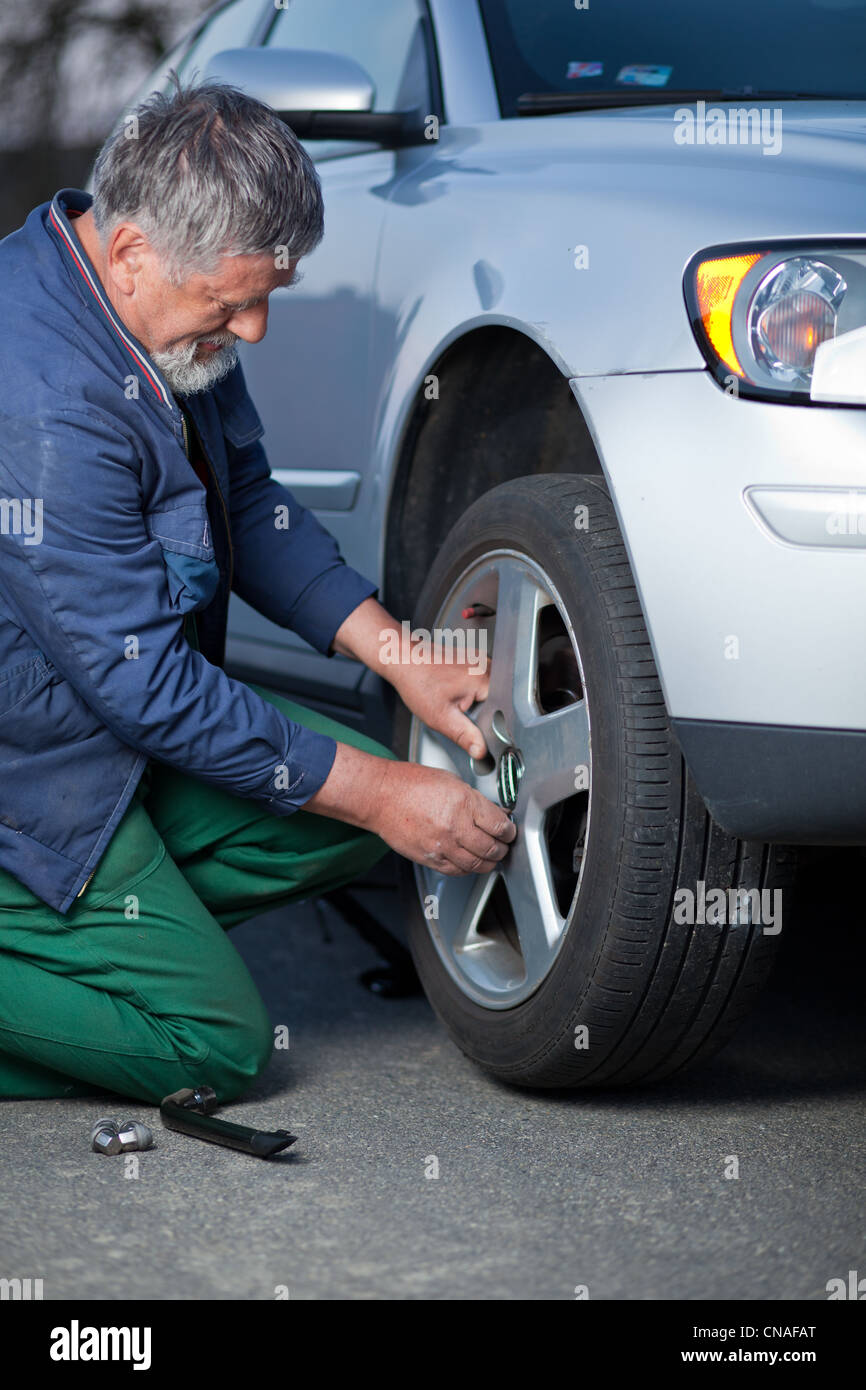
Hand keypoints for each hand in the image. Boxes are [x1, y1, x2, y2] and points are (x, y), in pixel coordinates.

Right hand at [372, 760, 514, 874]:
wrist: (380, 796)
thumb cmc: (410, 784)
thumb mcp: (452, 782)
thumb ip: (475, 801)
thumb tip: (494, 814)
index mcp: (464, 803)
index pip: (500, 825)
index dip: (509, 830)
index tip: (509, 830)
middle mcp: (455, 826)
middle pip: (491, 848)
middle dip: (502, 848)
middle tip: (503, 844)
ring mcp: (442, 845)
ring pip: (477, 864)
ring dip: (488, 862)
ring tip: (490, 856)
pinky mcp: (430, 858)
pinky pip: (457, 871)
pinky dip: (469, 869)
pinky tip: (471, 862)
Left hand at [391, 656, 488, 760]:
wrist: (403, 659)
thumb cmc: (418, 682)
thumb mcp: (441, 717)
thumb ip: (465, 736)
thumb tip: (481, 751)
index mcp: (484, 679)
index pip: (503, 712)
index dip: (490, 726)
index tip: (473, 728)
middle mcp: (486, 666)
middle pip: (498, 702)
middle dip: (481, 714)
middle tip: (457, 711)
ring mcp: (481, 660)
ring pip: (490, 693)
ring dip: (476, 703)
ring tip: (452, 698)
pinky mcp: (474, 660)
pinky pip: (481, 683)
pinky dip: (470, 693)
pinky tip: (452, 691)